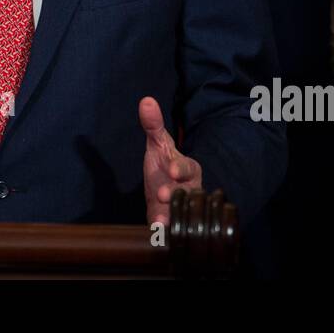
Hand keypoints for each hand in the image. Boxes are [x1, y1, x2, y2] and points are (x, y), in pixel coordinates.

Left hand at [140, 96, 201, 225]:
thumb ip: (153, 125)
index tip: (171, 169)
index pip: (188, 168)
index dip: (180, 168)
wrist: (167, 187)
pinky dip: (163, 230)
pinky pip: (170, 228)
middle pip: (186, 194)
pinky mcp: (170, 221)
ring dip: (169, 215)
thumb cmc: (164, 163)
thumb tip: (145, 101)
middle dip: (175, 194)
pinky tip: (156, 231)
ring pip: (179, 213)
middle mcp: (188, 190)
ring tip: (159, 220)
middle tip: (163, 195)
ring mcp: (179, 207)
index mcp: (188, 168)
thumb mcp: (158, 143)